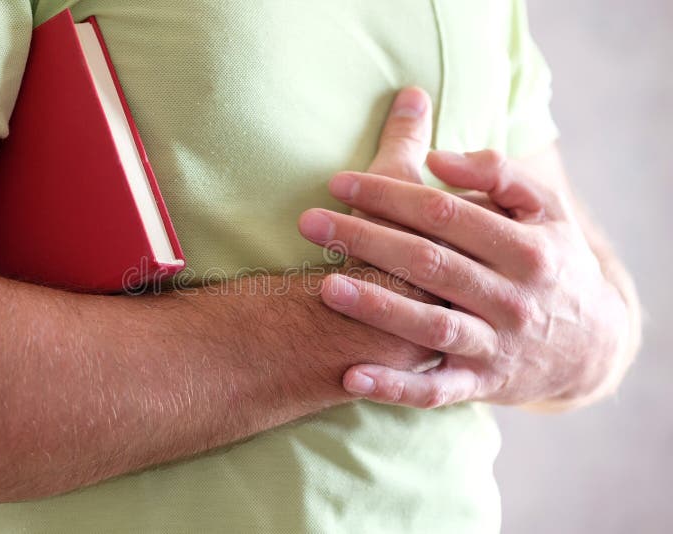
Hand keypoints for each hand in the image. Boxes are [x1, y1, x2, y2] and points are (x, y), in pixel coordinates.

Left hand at [300, 135, 629, 408]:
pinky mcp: (481, 384)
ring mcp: (496, 345)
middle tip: (309, 223)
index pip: (444, 213)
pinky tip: (352, 376)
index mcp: (526, 248)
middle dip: (364, 239)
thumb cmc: (554, 262)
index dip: (388, 194)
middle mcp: (512, 299)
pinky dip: (395, 387)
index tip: (337, 182)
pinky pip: (434, 390)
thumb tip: (438, 156)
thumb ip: (499, 174)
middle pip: (428, 263)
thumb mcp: (547, 210)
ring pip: (429, 326)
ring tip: (325, 286)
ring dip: (376, 307)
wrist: (593, 344)